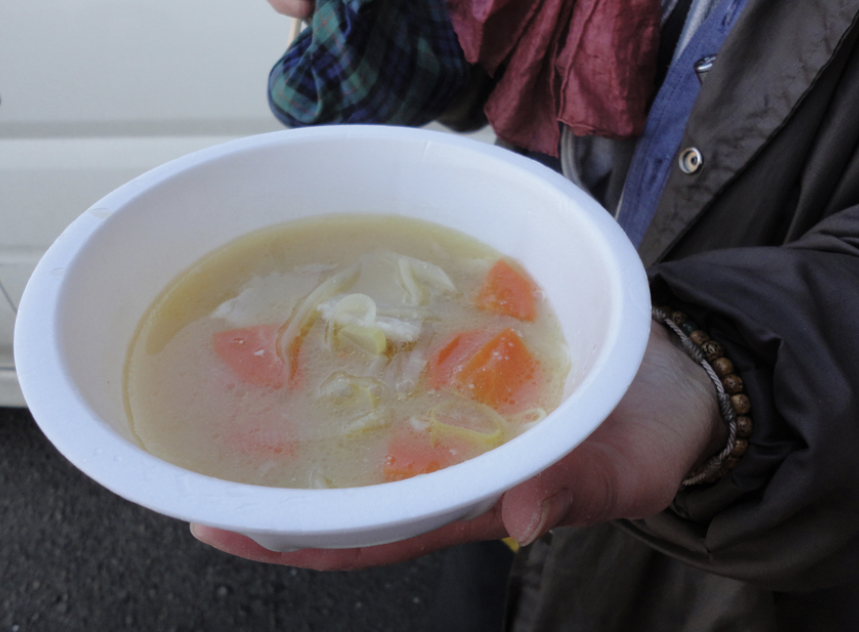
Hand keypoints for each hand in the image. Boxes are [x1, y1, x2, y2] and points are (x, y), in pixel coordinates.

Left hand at [192, 320, 725, 568]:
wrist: (668, 376)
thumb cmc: (647, 433)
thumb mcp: (626, 470)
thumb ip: (577, 488)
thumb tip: (520, 514)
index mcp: (467, 501)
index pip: (367, 531)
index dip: (293, 538)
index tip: (220, 528)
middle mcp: (438, 462)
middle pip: (341, 483)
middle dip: (269, 481)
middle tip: (191, 457)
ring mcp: (442, 416)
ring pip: (358, 425)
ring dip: (297, 414)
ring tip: (231, 381)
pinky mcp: (455, 367)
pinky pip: (394, 360)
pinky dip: (355, 348)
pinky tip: (320, 320)